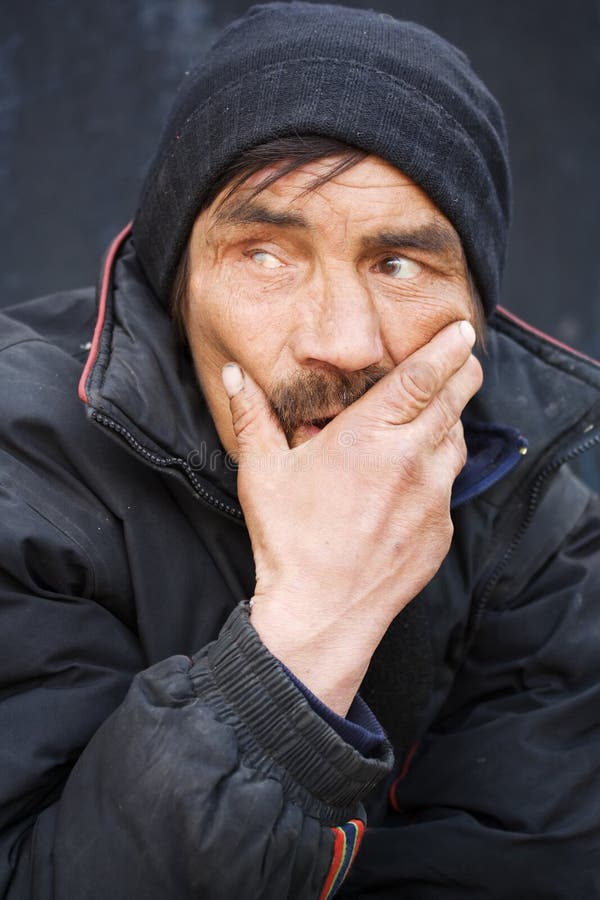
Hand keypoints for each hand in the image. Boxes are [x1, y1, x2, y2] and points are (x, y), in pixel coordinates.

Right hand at [222, 320, 481, 713]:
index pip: (422, 377)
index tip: (463, 330)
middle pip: (455, 401)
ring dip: (450, 421)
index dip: (447, 348)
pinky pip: (449, 486)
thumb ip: (251, 415)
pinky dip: (438, 470)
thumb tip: (233, 374)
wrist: (321, 614)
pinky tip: (414, 476)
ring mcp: (432, 498)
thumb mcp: (262, 472)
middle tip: (463, 357)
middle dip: (463, 372)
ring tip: (434, 414)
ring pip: (457, 441)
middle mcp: (410, 461)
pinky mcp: (441, 530)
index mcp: (367, 437)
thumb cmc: (288, 542)